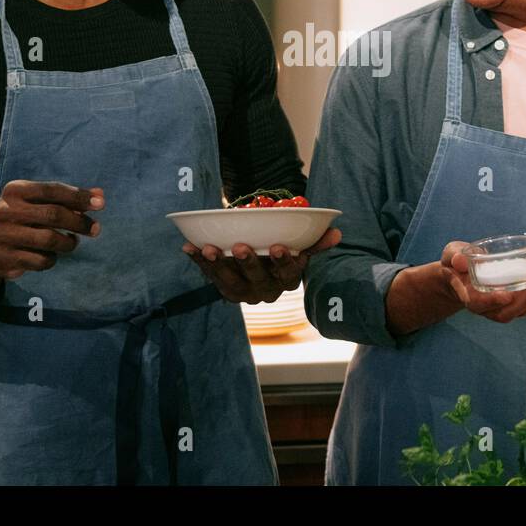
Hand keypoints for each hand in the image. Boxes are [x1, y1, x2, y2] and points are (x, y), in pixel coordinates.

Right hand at [0, 180, 103, 280]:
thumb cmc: (26, 217)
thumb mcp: (42, 202)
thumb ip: (70, 198)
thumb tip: (100, 196)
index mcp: (15, 190)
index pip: (52, 190)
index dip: (78, 196)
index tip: (101, 204)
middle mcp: (6, 210)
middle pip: (53, 215)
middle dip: (79, 222)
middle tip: (95, 229)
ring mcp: (3, 235)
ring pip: (49, 240)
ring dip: (68, 243)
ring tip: (73, 241)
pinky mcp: (5, 258)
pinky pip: (41, 260)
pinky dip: (53, 259)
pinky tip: (53, 255)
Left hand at [184, 227, 340, 304]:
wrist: (261, 266)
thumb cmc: (281, 252)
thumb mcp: (299, 248)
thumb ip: (315, 242)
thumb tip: (336, 233)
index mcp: (288, 280)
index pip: (288, 273)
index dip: (283, 261)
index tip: (279, 246)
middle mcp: (266, 291)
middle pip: (258, 279)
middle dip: (248, 263)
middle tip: (239, 246)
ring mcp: (244, 292)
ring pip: (231, 281)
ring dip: (218, 264)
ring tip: (209, 248)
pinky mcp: (224, 290)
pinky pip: (210, 276)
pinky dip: (199, 262)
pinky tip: (189, 246)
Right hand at [439, 241, 525, 322]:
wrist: (461, 271)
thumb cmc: (455, 262)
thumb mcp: (451, 254)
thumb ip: (454, 256)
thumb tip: (460, 261)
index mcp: (468, 296)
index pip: (479, 304)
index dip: (493, 301)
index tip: (507, 295)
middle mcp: (486, 307)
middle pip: (506, 312)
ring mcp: (501, 305)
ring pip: (521, 308)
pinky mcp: (513, 299)